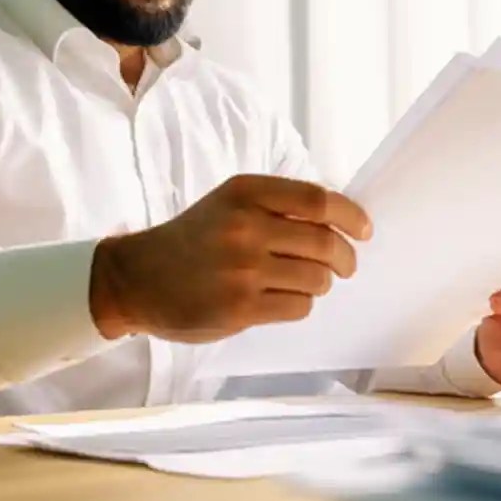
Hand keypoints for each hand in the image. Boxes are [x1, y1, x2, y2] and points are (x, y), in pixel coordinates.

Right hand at [89, 174, 371, 342]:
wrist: (136, 278)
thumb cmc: (194, 239)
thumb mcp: (229, 204)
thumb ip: (279, 206)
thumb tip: (342, 221)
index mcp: (246, 193)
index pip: (318, 200)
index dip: (351, 216)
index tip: (364, 230)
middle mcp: (245, 227)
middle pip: (326, 243)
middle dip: (346, 258)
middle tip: (346, 265)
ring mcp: (243, 269)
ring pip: (317, 278)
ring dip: (320, 283)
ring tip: (301, 281)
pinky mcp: (241, 307)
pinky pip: (299, 306)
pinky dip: (300, 303)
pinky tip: (280, 298)